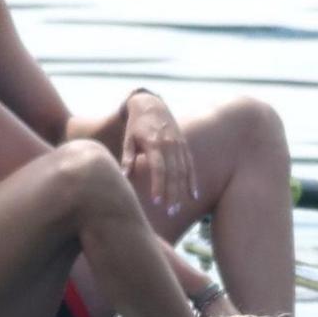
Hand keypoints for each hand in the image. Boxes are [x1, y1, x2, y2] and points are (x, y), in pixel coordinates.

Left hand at [119, 87, 197, 229]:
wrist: (152, 105)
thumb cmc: (136, 125)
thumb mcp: (128, 139)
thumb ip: (127, 158)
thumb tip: (123, 177)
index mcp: (154, 143)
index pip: (158, 168)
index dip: (158, 185)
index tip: (156, 201)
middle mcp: (169, 144)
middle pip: (173, 173)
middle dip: (172, 194)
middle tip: (169, 212)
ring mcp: (179, 145)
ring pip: (183, 171)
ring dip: (181, 191)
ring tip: (177, 208)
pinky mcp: (184, 146)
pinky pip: (190, 165)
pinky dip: (192, 180)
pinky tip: (194, 195)